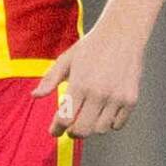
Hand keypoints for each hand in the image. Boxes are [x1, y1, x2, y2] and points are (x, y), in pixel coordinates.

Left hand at [31, 22, 143, 137]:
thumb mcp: (67, 59)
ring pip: (101, 129)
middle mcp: (99, 93)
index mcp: (80, 84)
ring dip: (91, 126)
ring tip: (87, 115)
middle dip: (73, 132)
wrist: (122, 33)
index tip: (54, 131)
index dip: (57, 128)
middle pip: (82, 130)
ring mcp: (116, 98)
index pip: (65, 119)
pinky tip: (103, 111)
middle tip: (70, 128)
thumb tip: (35, 96)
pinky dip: (109, 123)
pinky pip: (118, 124)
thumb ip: (50, 79)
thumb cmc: (91, 46)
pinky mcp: (131, 99)